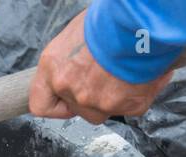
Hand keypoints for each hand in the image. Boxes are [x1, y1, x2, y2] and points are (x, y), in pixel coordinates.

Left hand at [28, 11, 171, 124]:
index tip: (65, 99)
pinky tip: (144, 72)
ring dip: (113, 96)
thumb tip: (79, 67)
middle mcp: (72, 89)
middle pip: (78, 107)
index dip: (55, 105)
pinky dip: (140, 92)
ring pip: (103, 109)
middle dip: (91, 94)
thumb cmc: (110, 17)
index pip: (40, 105)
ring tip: (125, 70)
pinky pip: (132, 105)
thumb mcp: (76, 33)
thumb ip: (70, 60)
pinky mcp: (129, 105)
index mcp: (53, 68)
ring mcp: (99, 102)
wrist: (142, 18)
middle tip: (106, 73)